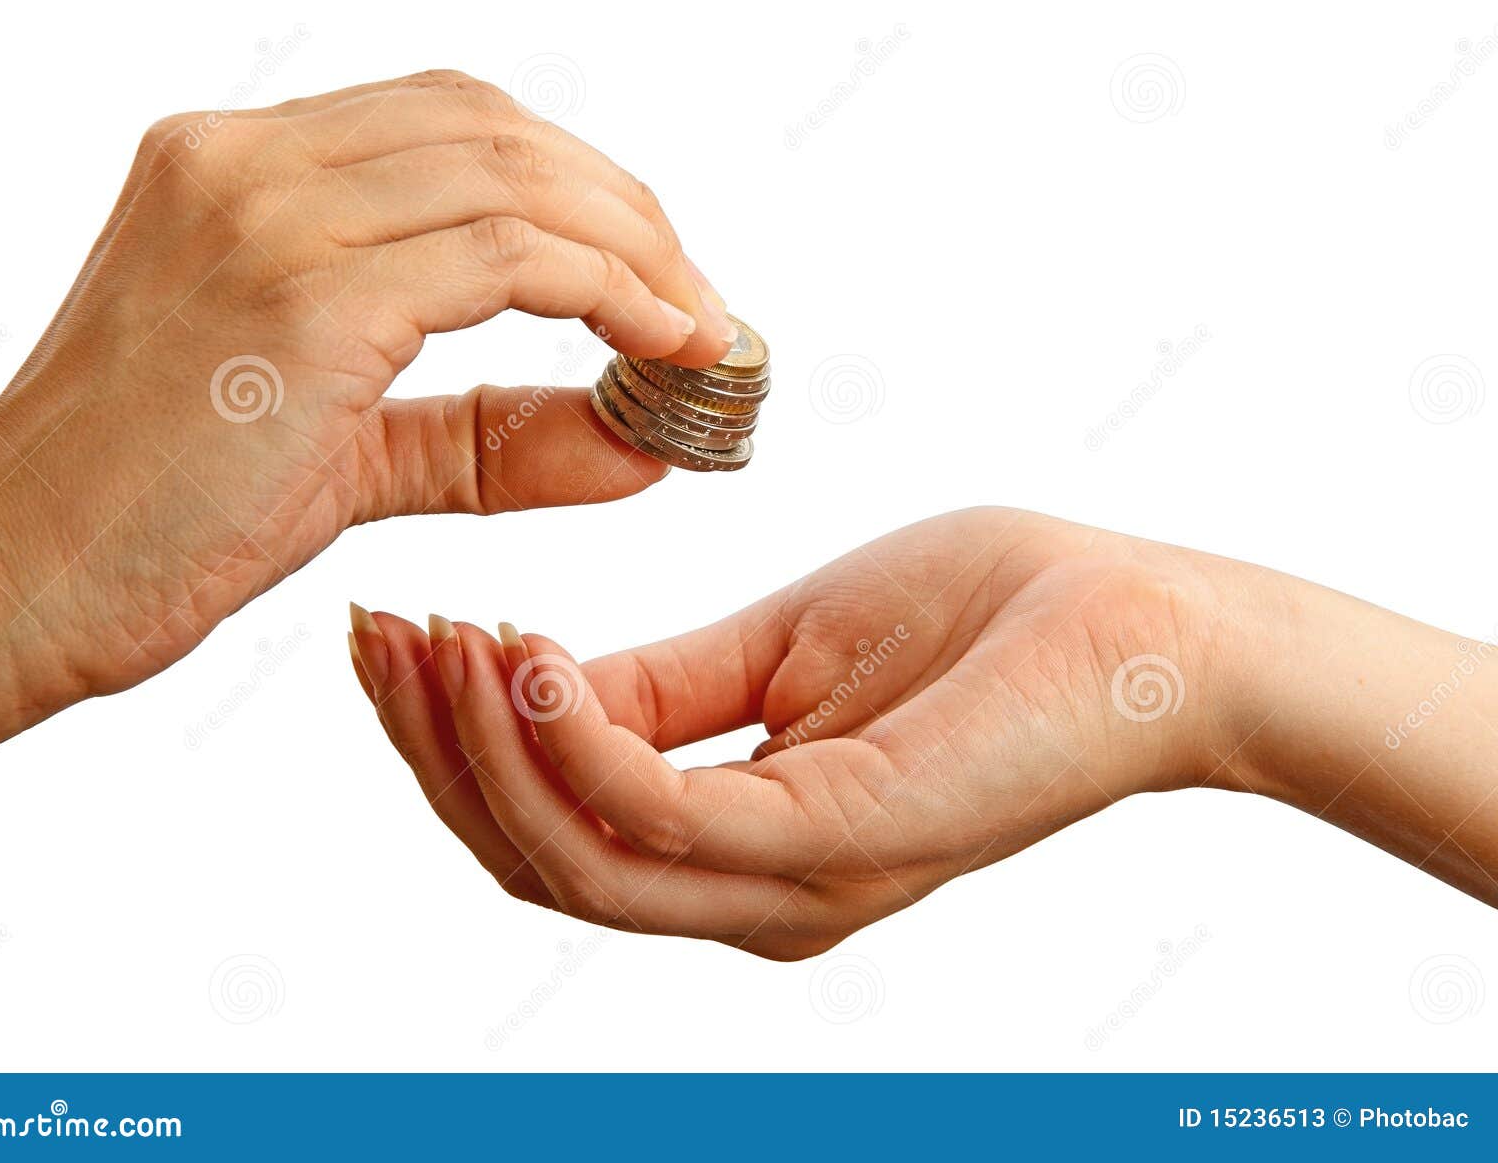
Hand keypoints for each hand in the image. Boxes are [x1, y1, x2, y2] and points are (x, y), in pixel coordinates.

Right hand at [0, 69, 735, 782]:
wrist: (9, 586)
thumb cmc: (155, 524)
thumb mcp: (351, 457)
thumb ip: (489, 435)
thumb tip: (640, 439)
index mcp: (237, 169)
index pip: (454, 128)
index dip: (578, 190)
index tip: (657, 275)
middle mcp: (246, 161)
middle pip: (499, 130)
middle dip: (626, 211)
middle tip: (700, 305)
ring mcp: (266, 213)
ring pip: (515, 177)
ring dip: (636, 249)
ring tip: (699, 335)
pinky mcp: (300, 294)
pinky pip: (504, 255)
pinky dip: (605, 290)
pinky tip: (660, 347)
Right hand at [351, 507, 1497, 957]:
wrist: (1136, 623)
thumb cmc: (978, 621)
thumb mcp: (775, 646)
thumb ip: (651, 688)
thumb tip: (522, 682)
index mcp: (737, 847)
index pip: (549, 826)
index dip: (450, 743)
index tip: (392, 631)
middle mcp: (751, 893)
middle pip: (533, 860)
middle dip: (434, 754)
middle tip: (378, 636)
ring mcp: (791, 880)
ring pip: (572, 857)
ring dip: (475, 749)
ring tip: (429, 638)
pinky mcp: (833, 840)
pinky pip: (655, 813)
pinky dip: (564, 739)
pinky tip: (520, 651)